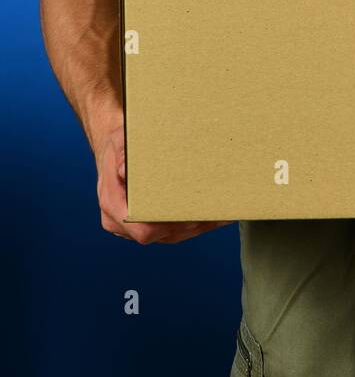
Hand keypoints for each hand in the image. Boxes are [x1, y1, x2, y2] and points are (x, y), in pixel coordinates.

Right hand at [96, 121, 234, 243]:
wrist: (112, 150)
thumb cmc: (119, 144)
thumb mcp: (120, 141)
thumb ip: (122, 154)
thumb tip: (125, 170)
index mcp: (112, 204)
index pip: (142, 229)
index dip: (168, 226)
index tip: (192, 217)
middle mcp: (119, 220)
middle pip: (160, 234)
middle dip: (189, 225)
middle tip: (215, 212)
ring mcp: (132, 226)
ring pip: (168, 235)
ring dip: (195, 226)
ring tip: (220, 214)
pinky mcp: (145, 224)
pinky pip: (170, 231)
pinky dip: (191, 223)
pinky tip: (212, 214)